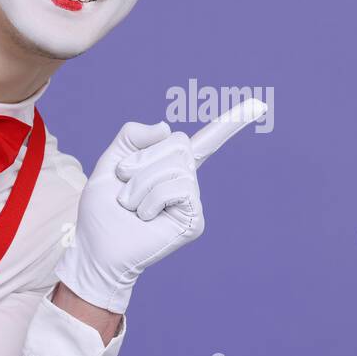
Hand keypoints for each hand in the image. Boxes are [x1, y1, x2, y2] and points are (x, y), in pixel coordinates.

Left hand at [54, 98, 266, 314]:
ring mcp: (192, 201)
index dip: (230, 123)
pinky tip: (145, 218)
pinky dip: (151, 199)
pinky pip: (177, 189)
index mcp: (168, 166)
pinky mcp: (194, 220)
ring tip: (131, 206)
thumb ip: (132, 136)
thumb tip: (166, 127)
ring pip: (175, 167)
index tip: (258, 105)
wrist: (97, 250)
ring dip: (141, 184)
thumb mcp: (110, 162)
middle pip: (178, 142)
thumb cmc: (102, 211)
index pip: (204, 141)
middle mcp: (185, 181)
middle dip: (142, 160)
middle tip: (125, 184)